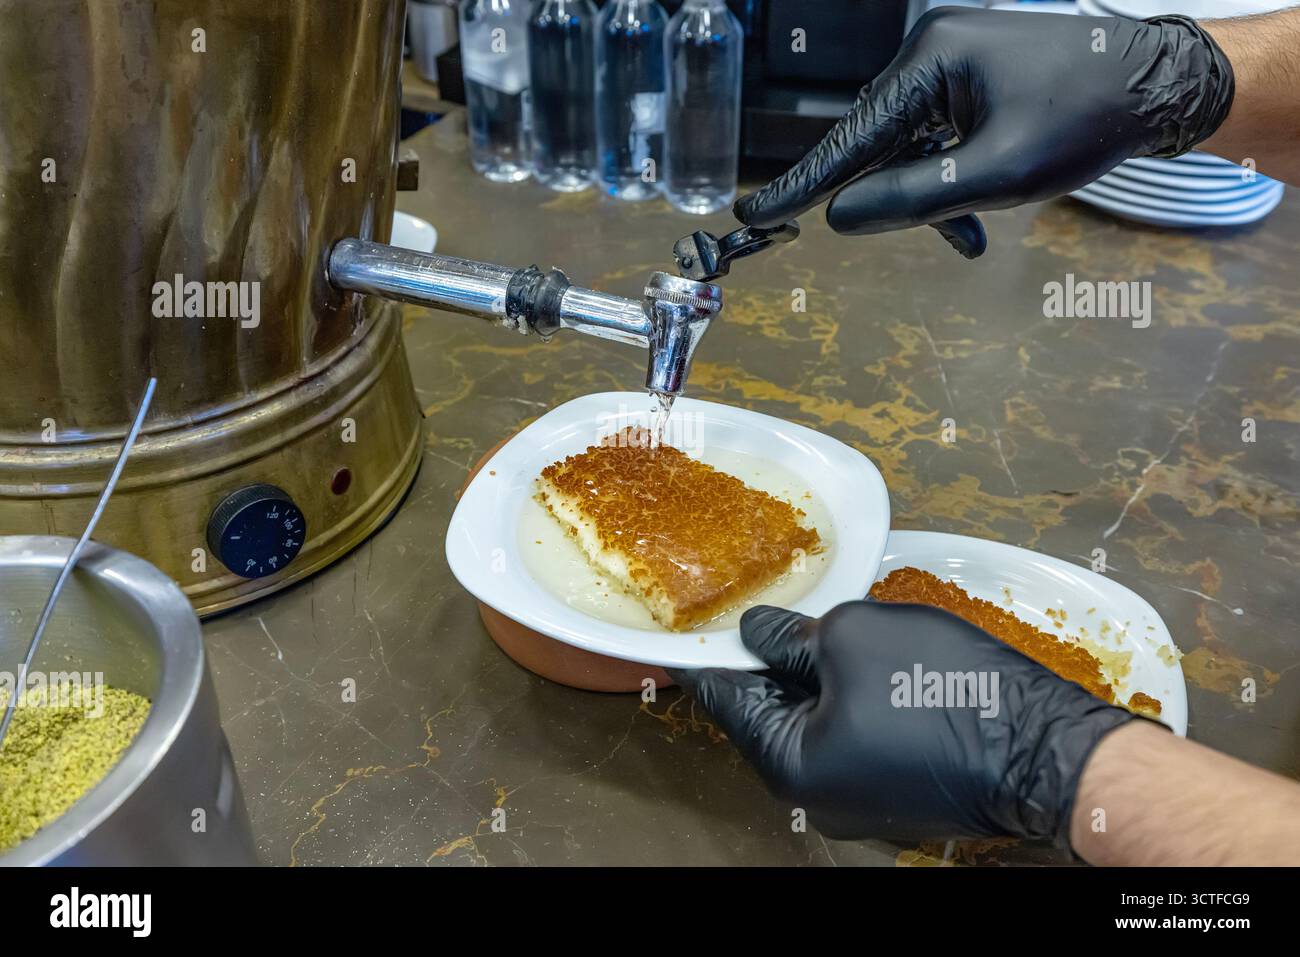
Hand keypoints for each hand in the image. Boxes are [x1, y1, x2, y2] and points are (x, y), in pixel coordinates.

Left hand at [672, 601, 1139, 845]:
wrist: (1046, 746)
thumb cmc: (946, 691)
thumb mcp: (853, 637)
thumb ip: (790, 636)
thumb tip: (756, 632)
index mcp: (790, 765)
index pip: (727, 701)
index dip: (714, 651)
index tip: (701, 619)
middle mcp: (817, 796)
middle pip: (770, 713)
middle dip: (771, 659)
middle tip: (775, 605)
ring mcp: (858, 798)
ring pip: (816, 722)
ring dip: (817, 675)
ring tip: (830, 623)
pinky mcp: (896, 789)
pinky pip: (854, 736)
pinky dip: (852, 697)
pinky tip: (869, 658)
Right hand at [734, 9, 1234, 257]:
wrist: (1161, 84)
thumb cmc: (1088, 120)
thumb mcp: (997, 173)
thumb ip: (913, 199)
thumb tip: (840, 219)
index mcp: (932, 58)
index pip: (852, 136)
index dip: (804, 184)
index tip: (754, 212)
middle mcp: (932, 50)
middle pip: (878, 141)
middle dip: (892, 196)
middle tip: (910, 233)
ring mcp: (953, 60)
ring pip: (908, 146)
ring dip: (929, 195)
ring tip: (968, 232)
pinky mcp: (972, 75)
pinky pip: (936, 137)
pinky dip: (948, 178)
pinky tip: (973, 215)